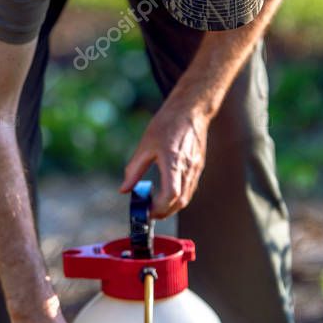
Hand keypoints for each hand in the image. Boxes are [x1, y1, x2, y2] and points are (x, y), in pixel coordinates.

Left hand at [120, 102, 209, 216]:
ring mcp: (195, 169)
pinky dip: (179, 197)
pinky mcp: (198, 166)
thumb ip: (134, 170)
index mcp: (173, 163)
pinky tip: (168, 193)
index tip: (146, 211)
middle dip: (164, 212)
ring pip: (187, 198)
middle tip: (149, 213)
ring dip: (172, 207)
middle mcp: (187, 169)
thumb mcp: (145, 146)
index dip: (159, 208)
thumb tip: (124, 189)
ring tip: (156, 205)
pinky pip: (190, 189)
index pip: (171, 195)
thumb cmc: (167, 124)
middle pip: (180, 202)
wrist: (190, 110)